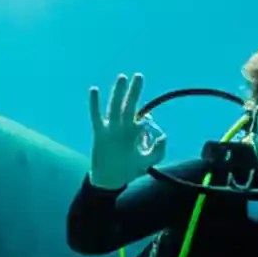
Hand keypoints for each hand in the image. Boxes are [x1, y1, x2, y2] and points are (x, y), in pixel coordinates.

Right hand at [86, 73, 166, 189]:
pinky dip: (94, 103)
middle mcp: (123, 128)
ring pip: (114, 106)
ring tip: (122, 77)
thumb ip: (158, 151)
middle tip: (139, 76)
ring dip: (118, 92)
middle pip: (129, 105)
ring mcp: (110, 129)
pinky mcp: (99, 133)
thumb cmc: (128, 170)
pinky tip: (94, 89)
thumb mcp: (147, 162)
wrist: (110, 180)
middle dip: (135, 91)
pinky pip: (96, 115)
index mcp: (135, 133)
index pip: (143, 119)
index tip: (149, 126)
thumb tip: (163, 135)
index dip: (148, 120)